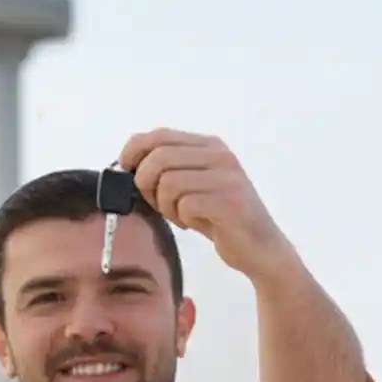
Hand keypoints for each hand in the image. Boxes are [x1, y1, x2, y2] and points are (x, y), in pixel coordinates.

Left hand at [118, 128, 297, 281]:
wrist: (256, 247)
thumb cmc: (215, 216)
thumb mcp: (189, 185)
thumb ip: (165, 168)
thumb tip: (126, 164)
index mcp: (208, 145)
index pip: (159, 135)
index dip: (133, 152)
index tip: (127, 171)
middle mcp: (220, 155)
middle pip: (158, 158)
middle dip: (146, 185)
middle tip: (158, 203)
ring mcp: (227, 177)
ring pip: (168, 183)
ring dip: (165, 205)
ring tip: (181, 215)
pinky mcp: (229, 202)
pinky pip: (184, 205)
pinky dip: (181, 218)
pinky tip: (193, 223)